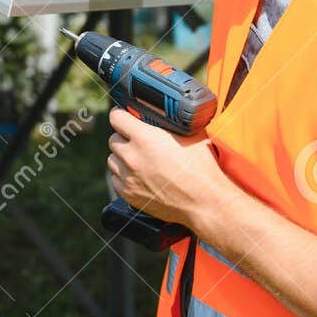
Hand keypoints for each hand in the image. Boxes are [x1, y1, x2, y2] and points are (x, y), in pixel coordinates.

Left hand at [105, 107, 231, 230]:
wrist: (204, 202)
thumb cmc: (201, 170)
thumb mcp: (190, 135)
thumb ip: (169, 122)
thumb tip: (162, 114)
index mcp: (145, 138)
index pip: (116, 118)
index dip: (121, 114)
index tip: (124, 116)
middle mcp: (132, 157)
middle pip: (113, 139)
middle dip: (124, 137)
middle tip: (137, 139)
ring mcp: (128, 178)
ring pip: (112, 160)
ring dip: (122, 157)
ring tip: (138, 158)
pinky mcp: (129, 195)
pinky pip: (115, 180)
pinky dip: (123, 176)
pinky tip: (137, 175)